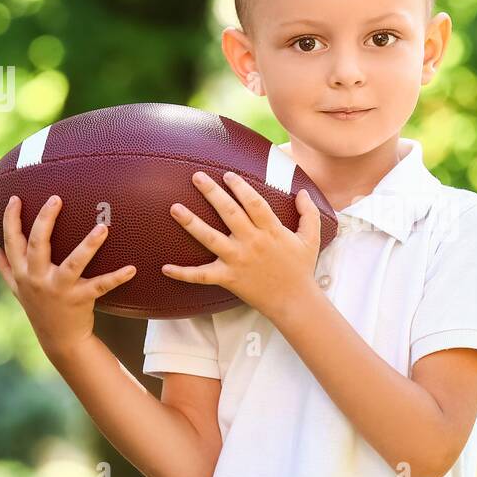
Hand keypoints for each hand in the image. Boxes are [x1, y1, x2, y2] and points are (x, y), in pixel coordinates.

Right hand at [0, 194, 136, 358]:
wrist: (58, 340)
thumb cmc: (39, 309)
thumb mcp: (17, 291)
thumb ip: (6, 269)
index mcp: (21, 273)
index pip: (12, 242)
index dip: (11, 219)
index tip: (16, 198)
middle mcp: (37, 279)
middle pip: (37, 245)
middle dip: (45, 221)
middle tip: (56, 199)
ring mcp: (58, 289)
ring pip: (72, 263)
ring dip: (88, 245)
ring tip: (102, 228)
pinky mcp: (80, 299)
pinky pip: (100, 285)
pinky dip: (117, 277)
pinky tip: (131, 269)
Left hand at [162, 170, 321, 320]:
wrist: (294, 301)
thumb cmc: (301, 268)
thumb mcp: (311, 238)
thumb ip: (309, 213)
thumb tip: (304, 192)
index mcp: (271, 230)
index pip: (253, 202)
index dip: (240, 187)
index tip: (228, 175)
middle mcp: (252, 242)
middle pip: (229, 212)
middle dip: (212, 193)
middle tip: (197, 177)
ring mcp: (238, 260)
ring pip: (210, 238)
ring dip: (191, 223)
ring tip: (174, 208)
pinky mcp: (228, 278)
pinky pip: (202, 276)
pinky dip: (183, 273)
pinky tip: (165, 268)